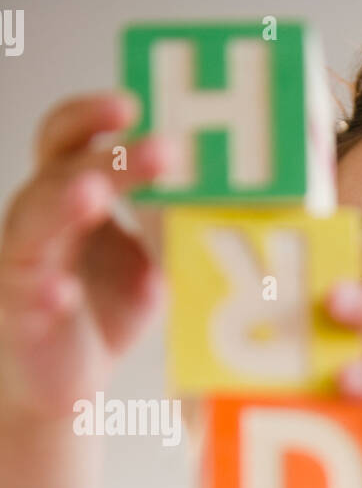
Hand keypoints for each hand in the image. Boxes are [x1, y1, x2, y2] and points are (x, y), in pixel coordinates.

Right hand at [0, 91, 171, 425]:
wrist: (62, 382)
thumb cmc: (99, 311)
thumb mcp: (144, 265)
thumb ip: (165, 234)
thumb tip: (217, 205)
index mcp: (66, 199)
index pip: (68, 140)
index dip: (92, 117)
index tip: (133, 105)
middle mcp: (37, 222)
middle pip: (63, 174)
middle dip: (111, 160)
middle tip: (163, 150)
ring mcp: (23, 267)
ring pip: (34, 225)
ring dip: (66, 206)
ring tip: (95, 195)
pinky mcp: (20, 317)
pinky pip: (28, 299)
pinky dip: (45, 293)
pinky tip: (63, 292)